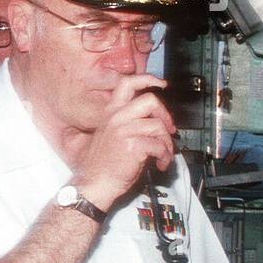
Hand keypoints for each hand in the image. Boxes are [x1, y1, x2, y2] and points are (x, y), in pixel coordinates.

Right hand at [73, 74, 176, 209]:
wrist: (95, 183)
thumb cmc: (102, 164)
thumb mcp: (110, 135)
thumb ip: (127, 122)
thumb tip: (153, 120)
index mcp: (110, 113)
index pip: (127, 84)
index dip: (147, 79)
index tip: (161, 83)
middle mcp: (116, 118)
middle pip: (150, 100)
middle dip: (165, 115)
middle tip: (168, 129)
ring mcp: (123, 130)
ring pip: (158, 126)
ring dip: (167, 143)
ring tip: (162, 155)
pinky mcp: (132, 145)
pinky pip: (159, 145)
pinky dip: (164, 156)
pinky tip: (159, 163)